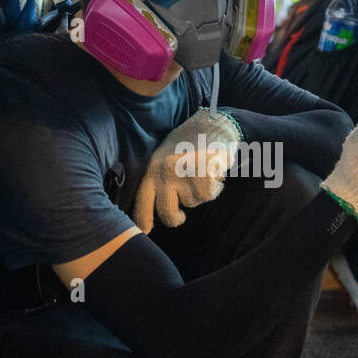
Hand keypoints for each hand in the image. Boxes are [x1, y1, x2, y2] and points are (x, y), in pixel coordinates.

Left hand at [132, 108, 243, 232]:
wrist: (212, 124)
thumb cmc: (188, 146)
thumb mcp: (164, 160)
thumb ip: (159, 183)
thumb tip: (156, 212)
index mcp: (152, 170)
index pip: (143, 201)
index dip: (143, 221)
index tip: (145, 233)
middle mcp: (164, 172)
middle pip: (168, 214)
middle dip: (176, 218)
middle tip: (181, 215)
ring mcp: (183, 172)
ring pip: (192, 203)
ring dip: (199, 194)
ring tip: (201, 175)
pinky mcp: (201, 171)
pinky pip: (208, 195)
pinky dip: (215, 188)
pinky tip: (214, 174)